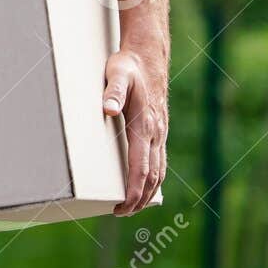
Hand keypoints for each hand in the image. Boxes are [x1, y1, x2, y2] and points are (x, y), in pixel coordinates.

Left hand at [103, 42, 168, 215]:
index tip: (122, 207)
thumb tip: (108, 110)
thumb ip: (113, 92)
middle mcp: (156, 133)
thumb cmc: (129, 65)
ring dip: (148, 191)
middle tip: (122, 212)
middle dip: (139, 198)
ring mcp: (160, 132)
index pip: (141, 168)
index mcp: (144, 126)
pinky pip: (159, 159)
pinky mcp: (159, 128)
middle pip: (152, 175)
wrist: (148, 54)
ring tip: (132, 205)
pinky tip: (146, 182)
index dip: (133, 191)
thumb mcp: (117, 74)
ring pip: (159, 170)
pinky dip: (154, 176)